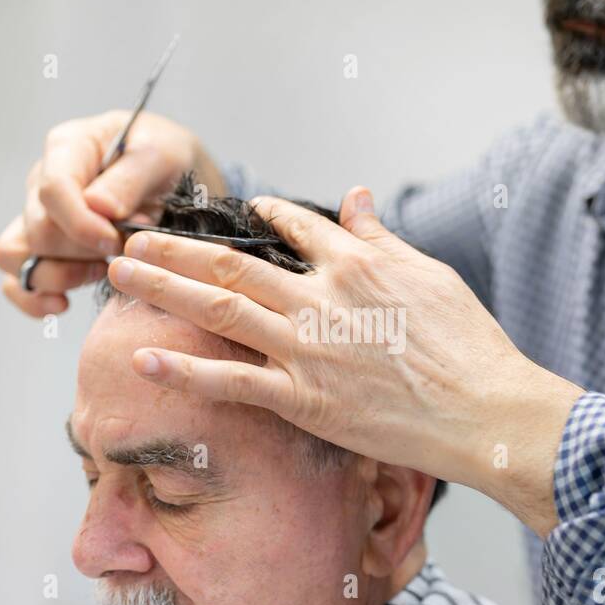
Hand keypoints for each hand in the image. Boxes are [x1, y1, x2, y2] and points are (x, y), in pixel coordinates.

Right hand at [0, 110, 227, 316]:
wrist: (172, 177)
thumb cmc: (164, 158)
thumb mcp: (161, 155)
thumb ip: (130, 179)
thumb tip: (98, 206)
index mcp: (68, 148)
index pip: (53, 190)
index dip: (81, 225)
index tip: (115, 243)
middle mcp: (42, 181)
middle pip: (39, 230)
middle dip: (83, 252)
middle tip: (126, 251)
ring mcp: (37, 216)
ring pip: (14, 255)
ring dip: (57, 276)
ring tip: (100, 272)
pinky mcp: (41, 249)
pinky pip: (15, 280)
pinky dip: (33, 299)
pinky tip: (64, 304)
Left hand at [104, 186, 584, 532]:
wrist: (485, 409)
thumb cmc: (468, 345)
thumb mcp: (430, 275)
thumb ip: (380, 238)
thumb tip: (355, 195)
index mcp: (355, 263)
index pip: (292, 227)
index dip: (256, 218)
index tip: (230, 214)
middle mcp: (321, 298)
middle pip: (230, 263)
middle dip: (174, 248)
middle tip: (130, 238)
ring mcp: (307, 349)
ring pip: (218, 308)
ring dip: (163, 288)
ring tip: (119, 273)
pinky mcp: (304, 399)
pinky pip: (231, 380)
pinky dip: (185, 367)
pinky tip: (143, 354)